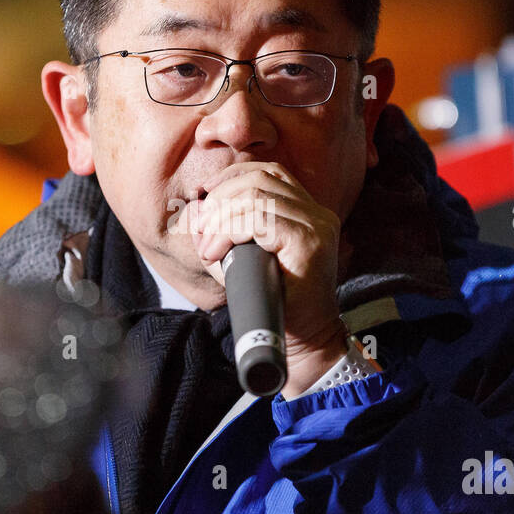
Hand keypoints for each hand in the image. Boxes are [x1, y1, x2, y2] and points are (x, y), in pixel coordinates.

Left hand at [190, 162, 347, 395]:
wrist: (304, 340)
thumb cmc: (274, 302)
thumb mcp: (247, 259)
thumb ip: (226, 232)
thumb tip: (196, 210)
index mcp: (307, 211)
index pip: (268, 173)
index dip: (231, 179)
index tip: (205, 200)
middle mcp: (317, 213)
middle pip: (259, 180)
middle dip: (219, 200)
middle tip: (202, 230)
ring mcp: (317, 226)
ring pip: (257, 196)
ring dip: (221, 217)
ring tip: (208, 246)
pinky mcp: (310, 242)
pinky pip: (262, 218)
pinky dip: (230, 230)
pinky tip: (218, 250)